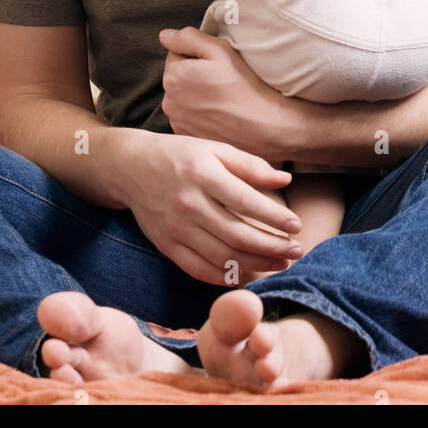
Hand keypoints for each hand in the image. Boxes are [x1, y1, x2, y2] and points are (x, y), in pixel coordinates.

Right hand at [110, 128, 302, 285]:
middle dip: (272, 247)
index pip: (246, 201)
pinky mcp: (167, 246)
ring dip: (257, 265)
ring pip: (222, 257)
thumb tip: (285, 180)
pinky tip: (247, 274)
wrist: (131, 168)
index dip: (274, 217)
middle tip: (296, 251)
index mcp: (203, 174)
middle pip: (237, 235)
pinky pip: (200, 270)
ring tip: (281, 264)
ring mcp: (176, 228)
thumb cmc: (180, 155)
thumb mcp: (214, 150)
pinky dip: (226, 277)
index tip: (296, 225)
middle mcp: (188, 203)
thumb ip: (250, 165)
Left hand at [159, 25, 290, 159]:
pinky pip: (188, 117)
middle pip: (178, 77)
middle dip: (193, 74)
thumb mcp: (219, 50)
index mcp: (173, 76)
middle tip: (221, 80)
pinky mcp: (189, 137)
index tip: (216, 63)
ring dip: (195, 94)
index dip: (197, 55)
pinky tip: (219, 113)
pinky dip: (199, 113)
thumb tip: (164, 35)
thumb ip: (187, 38)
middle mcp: (169, 102)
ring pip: (182, 97)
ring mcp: (178, 122)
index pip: (176, 54)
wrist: (265, 125)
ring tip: (222, 98)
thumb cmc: (244, 84)